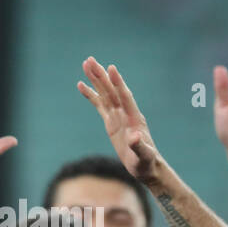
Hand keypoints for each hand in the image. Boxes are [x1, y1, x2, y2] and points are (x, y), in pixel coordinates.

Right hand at [78, 58, 162, 185]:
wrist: (145, 166)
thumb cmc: (146, 162)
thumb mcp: (143, 156)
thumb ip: (139, 146)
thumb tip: (134, 137)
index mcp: (134, 118)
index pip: (125, 97)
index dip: (118, 83)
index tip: (111, 68)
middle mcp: (125, 113)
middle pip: (112, 90)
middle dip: (102, 75)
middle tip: (90, 60)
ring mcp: (118, 116)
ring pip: (105, 93)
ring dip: (96, 79)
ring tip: (86, 64)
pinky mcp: (110, 121)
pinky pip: (99, 105)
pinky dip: (91, 94)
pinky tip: (81, 84)